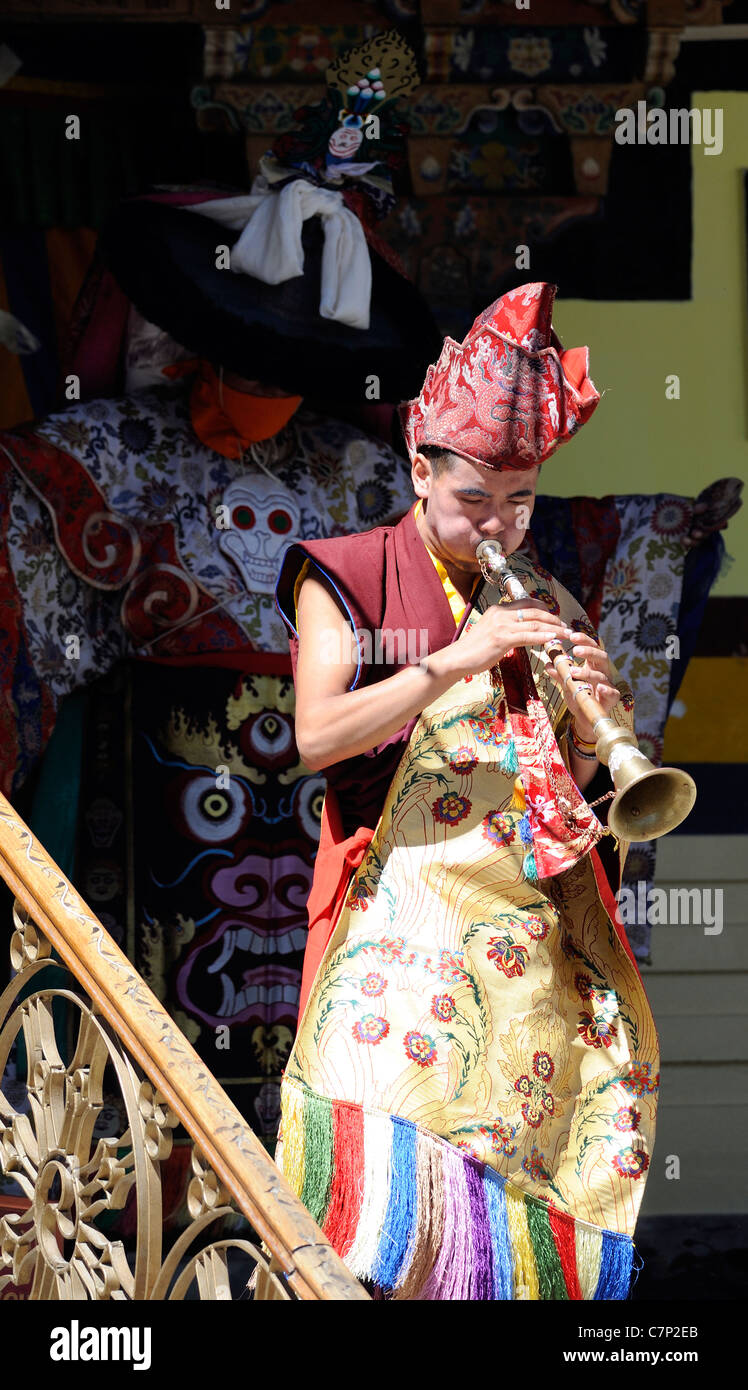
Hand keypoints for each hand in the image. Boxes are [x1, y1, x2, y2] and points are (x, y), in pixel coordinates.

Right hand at [444, 598, 575, 680]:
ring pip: (535, 623)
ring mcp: (501, 625)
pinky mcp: (502, 638)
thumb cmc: (474, 650)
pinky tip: (553, 639)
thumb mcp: (491, 632)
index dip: (545, 609)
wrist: (458, 658)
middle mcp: (501, 613)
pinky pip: (527, 636)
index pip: (527, 603)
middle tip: (566, 626)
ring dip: (554, 628)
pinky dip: (542, 636)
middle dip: (553, 618)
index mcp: (498, 609)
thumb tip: (522, 632)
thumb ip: (506, 628)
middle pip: (535, 611)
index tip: (555, 617)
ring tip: (566, 633)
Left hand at [548, 634, 619, 740]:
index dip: (584, 640)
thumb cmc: (579, 697)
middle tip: (575, 649)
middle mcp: (602, 672)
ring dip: (588, 673)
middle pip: (601, 656)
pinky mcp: (612, 699)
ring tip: (573, 672)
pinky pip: (613, 693)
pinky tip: (600, 688)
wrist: (586, 719)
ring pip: (602, 675)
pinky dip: (607, 689)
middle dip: (589, 651)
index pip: (591, 647)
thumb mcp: (567, 684)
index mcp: (593, 665)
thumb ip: (560, 674)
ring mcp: (608, 685)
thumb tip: (548, 664)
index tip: (571, 635)